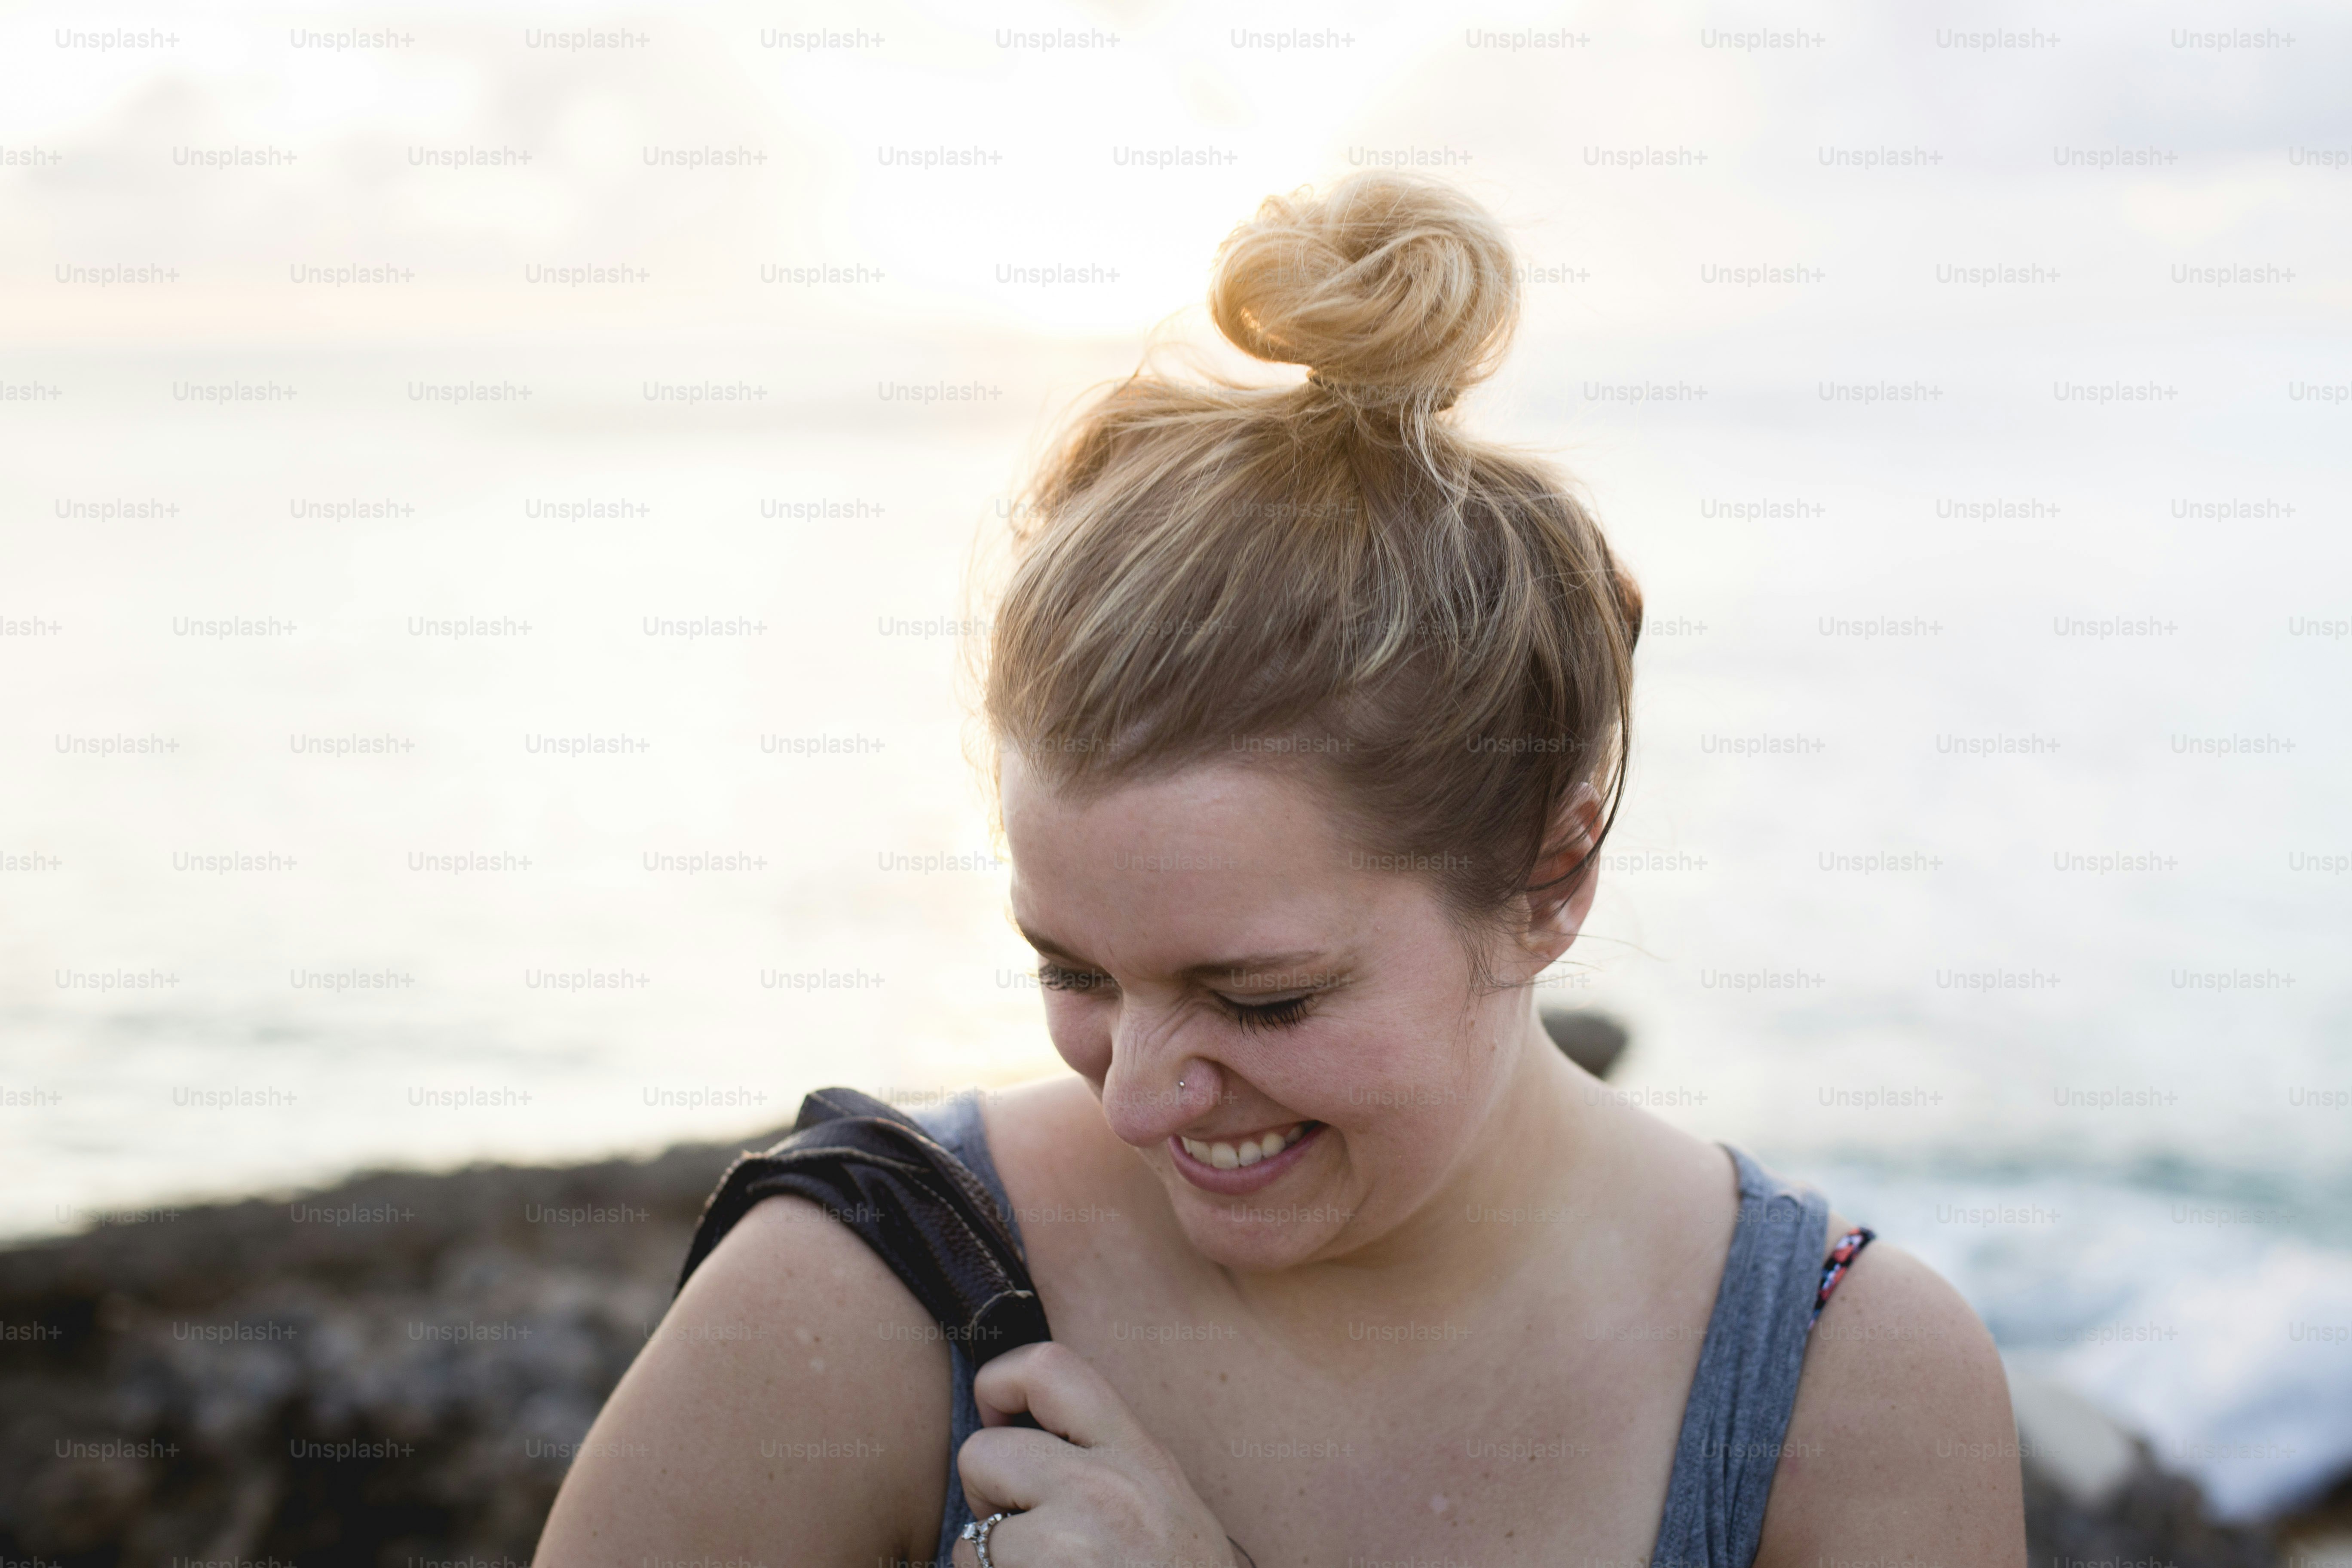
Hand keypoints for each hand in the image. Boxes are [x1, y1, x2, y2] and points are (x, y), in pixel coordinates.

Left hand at [949, 1342, 1239, 1567]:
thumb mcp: (1164, 1507)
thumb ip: (1105, 1462)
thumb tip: (1018, 1430)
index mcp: (1142, 1458)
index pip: (1049, 1367)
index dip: (1002, 1383)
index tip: (1003, 1422)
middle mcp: (1106, 1492)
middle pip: (983, 1454)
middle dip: (988, 1501)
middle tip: (1030, 1537)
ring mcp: (1070, 1548)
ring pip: (971, 1538)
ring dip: (992, 1567)